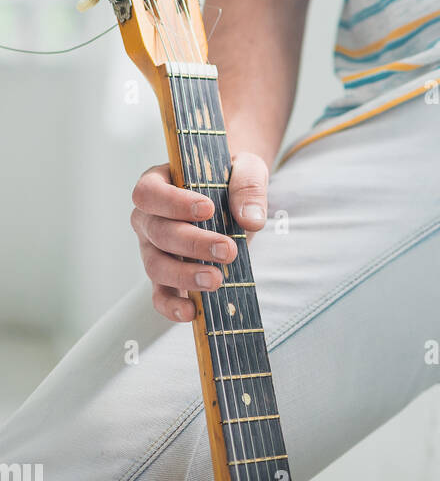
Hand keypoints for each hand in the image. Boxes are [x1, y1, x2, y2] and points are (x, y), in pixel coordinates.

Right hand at [130, 151, 269, 322]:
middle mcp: (149, 218)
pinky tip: (193, 311)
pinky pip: (160, 295)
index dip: (173, 202)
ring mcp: (154, 249)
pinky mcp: (166, 276)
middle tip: (227, 249)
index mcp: (159, 182)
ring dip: (185, 275)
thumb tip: (250, 219)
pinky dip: (172, 306)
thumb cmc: (231, 178)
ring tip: (216, 279)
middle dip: (192, 243)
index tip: (207, 209)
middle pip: (157, 232)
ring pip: (156, 265)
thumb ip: (248, 186)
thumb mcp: (246, 169)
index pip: (149, 192)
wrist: (234, 198)